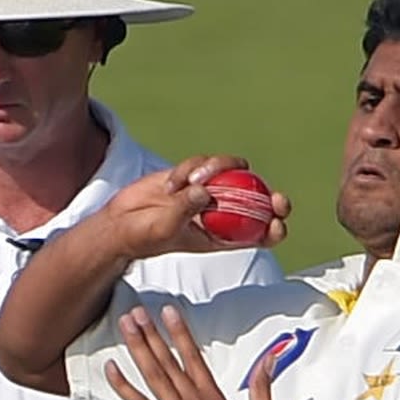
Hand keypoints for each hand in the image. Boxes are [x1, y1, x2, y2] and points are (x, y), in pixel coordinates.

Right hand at [104, 154, 289, 260]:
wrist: (122, 221)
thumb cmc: (145, 236)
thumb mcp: (165, 228)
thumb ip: (185, 209)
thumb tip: (205, 191)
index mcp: (222, 236)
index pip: (258, 234)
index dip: (274, 228)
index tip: (277, 223)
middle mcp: (220, 213)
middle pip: (257, 200)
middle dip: (269, 196)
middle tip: (276, 198)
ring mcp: (209, 192)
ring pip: (230, 172)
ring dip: (214, 170)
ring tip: (188, 182)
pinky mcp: (193, 175)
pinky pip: (204, 163)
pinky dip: (190, 168)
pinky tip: (171, 183)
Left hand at [106, 304, 277, 399]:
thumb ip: (262, 382)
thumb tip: (269, 360)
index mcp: (211, 393)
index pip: (192, 354)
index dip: (179, 331)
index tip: (169, 313)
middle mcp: (192, 397)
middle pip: (167, 358)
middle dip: (150, 333)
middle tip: (136, 313)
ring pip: (153, 372)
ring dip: (138, 347)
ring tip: (126, 327)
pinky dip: (124, 386)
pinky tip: (112, 369)